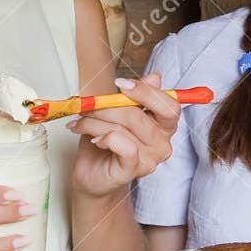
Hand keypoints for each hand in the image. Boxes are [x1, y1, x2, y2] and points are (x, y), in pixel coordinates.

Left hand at [67, 72, 179, 199]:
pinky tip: (95, 140)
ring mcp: (151, 159)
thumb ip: (136, 96)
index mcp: (164, 126)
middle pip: (137, 115)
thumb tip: (155, 76)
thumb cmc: (106, 142)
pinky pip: (123, 145)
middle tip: (86, 106)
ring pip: (123, 128)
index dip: (146, 91)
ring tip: (81, 123)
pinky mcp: (134, 170)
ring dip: (95, 122)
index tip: (119, 84)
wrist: (92, 174)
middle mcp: (163, 143)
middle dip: (106, 107)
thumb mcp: (118, 113)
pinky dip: (104, 138)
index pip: (169, 105)